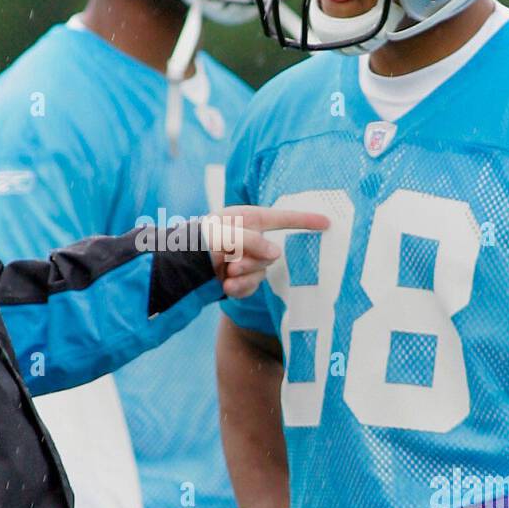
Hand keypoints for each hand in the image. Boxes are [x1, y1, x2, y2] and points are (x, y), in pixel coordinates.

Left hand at [202, 205, 328, 298]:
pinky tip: (225, 285)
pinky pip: (252, 287)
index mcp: (250, 220)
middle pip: (272, 254)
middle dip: (253, 260)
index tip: (327, 222)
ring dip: (245, 275)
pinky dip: (239, 288)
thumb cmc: (201, 239)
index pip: (285, 219)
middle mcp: (252, 239)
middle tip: (232, 263)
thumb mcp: (226, 233)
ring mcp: (247, 260)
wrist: (180, 264)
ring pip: (262, 273)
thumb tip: (276, 254)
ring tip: (226, 273)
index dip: (306, 221)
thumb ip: (253, 241)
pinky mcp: (241, 279)